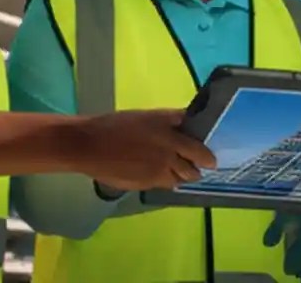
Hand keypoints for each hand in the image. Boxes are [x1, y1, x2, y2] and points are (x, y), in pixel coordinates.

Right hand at [69, 109, 215, 190]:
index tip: (210, 154)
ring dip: (187, 175)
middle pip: (196, 161)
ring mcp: (160, 167)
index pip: (197, 140)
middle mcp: (168, 148)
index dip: (206, 149)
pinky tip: (165, 176)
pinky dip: (170, 180)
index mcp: (167, 127)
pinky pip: (167, 184)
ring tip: (186, 173)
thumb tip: (185, 126)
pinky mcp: (149, 182)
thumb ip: (168, 123)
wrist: (89, 146)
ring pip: (184, 176)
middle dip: (201, 165)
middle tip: (204, 165)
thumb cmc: (114, 126)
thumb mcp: (145, 117)